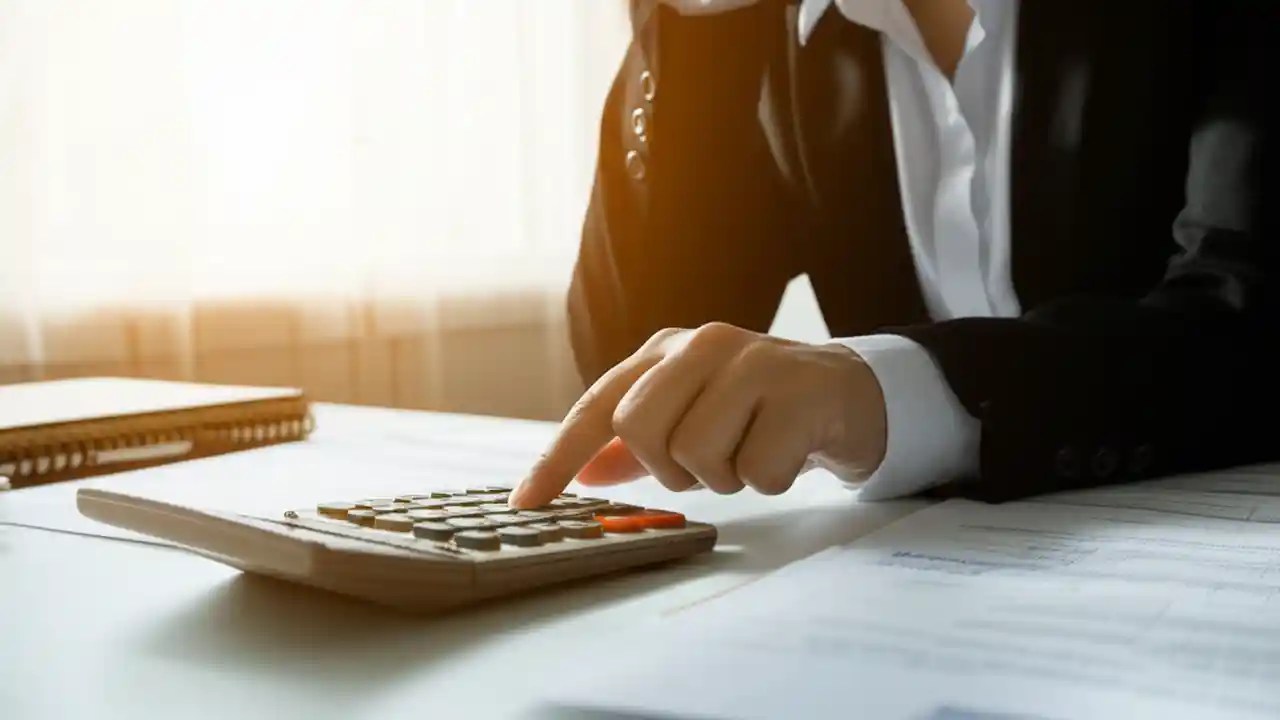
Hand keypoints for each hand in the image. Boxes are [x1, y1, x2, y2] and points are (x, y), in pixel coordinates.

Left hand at [508, 323, 887, 507]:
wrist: (850, 393)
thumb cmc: (760, 410)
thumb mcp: (694, 416)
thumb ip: (638, 443)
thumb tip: (584, 470)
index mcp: (667, 350)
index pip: (597, 406)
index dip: (557, 457)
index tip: (526, 502)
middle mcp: (703, 344)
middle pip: (639, 429)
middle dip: (670, 467)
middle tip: (708, 464)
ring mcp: (753, 361)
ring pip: (697, 452)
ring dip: (725, 476)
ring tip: (752, 453)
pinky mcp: (800, 389)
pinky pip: (757, 469)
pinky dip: (770, 478)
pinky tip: (788, 453)